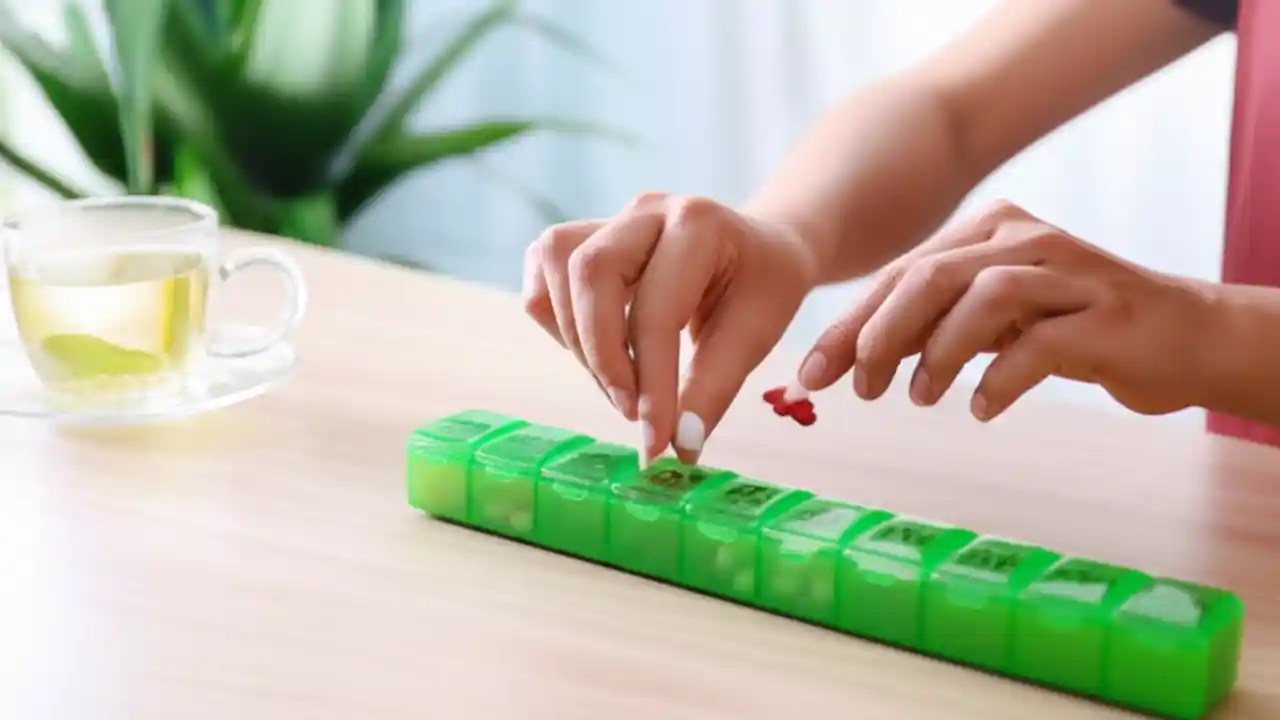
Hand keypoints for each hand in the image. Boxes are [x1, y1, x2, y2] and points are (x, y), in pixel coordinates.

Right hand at [522, 192, 818, 461]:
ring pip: (557, 267)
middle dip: (603, 357)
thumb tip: (677, 449)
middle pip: (590, 273)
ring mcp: (609, 219)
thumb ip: (714, 391)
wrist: (757, 248)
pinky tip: (596, 348)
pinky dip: (558, 319)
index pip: (657, 310)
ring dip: (578, 341)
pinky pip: (543, 273)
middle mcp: (647, 211)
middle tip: (631, 412)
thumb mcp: (756, 335)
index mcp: (699, 224)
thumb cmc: (761, 287)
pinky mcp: (583, 237)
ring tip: (619, 383)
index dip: (651, 383)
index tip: (656, 441)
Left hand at [798, 200, 1216, 419]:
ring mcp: (1069, 274)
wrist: (1184, 334)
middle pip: (931, 276)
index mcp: (988, 231)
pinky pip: (1041, 343)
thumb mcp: (994, 322)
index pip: (901, 275)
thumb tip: (854, 359)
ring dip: (938, 353)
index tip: (811, 374)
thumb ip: (932, 327)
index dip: (850, 325)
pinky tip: (979, 409)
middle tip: (859, 389)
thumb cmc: (1073, 329)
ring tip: (919, 399)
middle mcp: (1025, 240)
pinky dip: (1000, 379)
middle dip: (880, 335)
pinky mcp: (1105, 315)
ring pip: (983, 298)